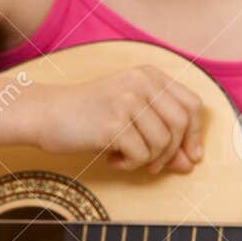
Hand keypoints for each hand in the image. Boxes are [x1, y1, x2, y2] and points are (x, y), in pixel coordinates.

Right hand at [30, 65, 204, 173]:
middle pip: (181, 124)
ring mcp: (127, 101)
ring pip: (162, 143)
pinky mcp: (113, 123)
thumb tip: (189, 164)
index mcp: (148, 75)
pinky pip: (141, 155)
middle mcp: (141, 83)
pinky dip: (130, 164)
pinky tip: (112, 158)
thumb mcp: (129, 116)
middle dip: (172, 152)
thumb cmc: (88, 116)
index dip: (196, 134)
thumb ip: (161, 134)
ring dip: (148, 160)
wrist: (45, 113)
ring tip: (126, 157)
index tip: (190, 155)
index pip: (192, 104)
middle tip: (154, 165)